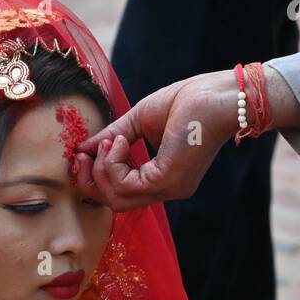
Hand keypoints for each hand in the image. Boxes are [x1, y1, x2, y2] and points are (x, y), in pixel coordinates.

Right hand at [74, 70, 236, 209]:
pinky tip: (120, 141)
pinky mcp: (165, 182)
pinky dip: (113, 163)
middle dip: (91, 180)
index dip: (96, 177)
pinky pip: (124, 185)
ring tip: (110, 141)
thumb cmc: (187, 101)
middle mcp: (165, 190)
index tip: (83, 153)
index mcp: (161, 179)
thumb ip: (112, 137)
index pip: (120, 194)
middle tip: (81, 155)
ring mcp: (167, 190)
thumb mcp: (139, 120)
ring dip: (102, 168)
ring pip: (116, 198)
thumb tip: (82, 148)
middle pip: (113, 203)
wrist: (218, 95)